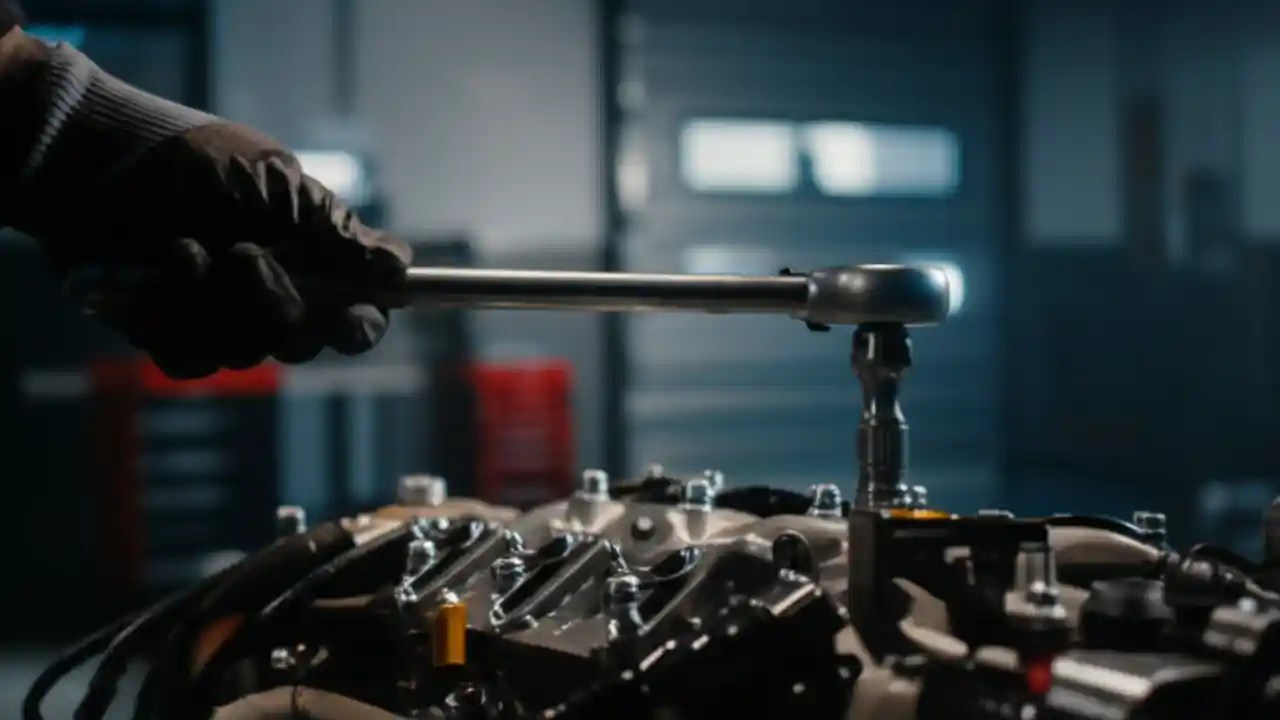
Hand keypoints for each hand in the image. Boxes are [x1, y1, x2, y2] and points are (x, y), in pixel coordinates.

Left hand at [45, 123, 410, 378]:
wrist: (106, 158)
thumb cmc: (201, 161)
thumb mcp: (279, 184)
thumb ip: (338, 233)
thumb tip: (400, 267)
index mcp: (314, 265)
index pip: (357, 322)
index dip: (356, 327)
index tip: (345, 316)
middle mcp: (274, 300)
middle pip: (300, 345)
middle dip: (272, 303)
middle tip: (243, 254)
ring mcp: (221, 321)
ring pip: (243, 355)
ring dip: (214, 301)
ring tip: (186, 248)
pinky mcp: (169, 333)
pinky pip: (188, 360)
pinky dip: (172, 315)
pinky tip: (160, 268)